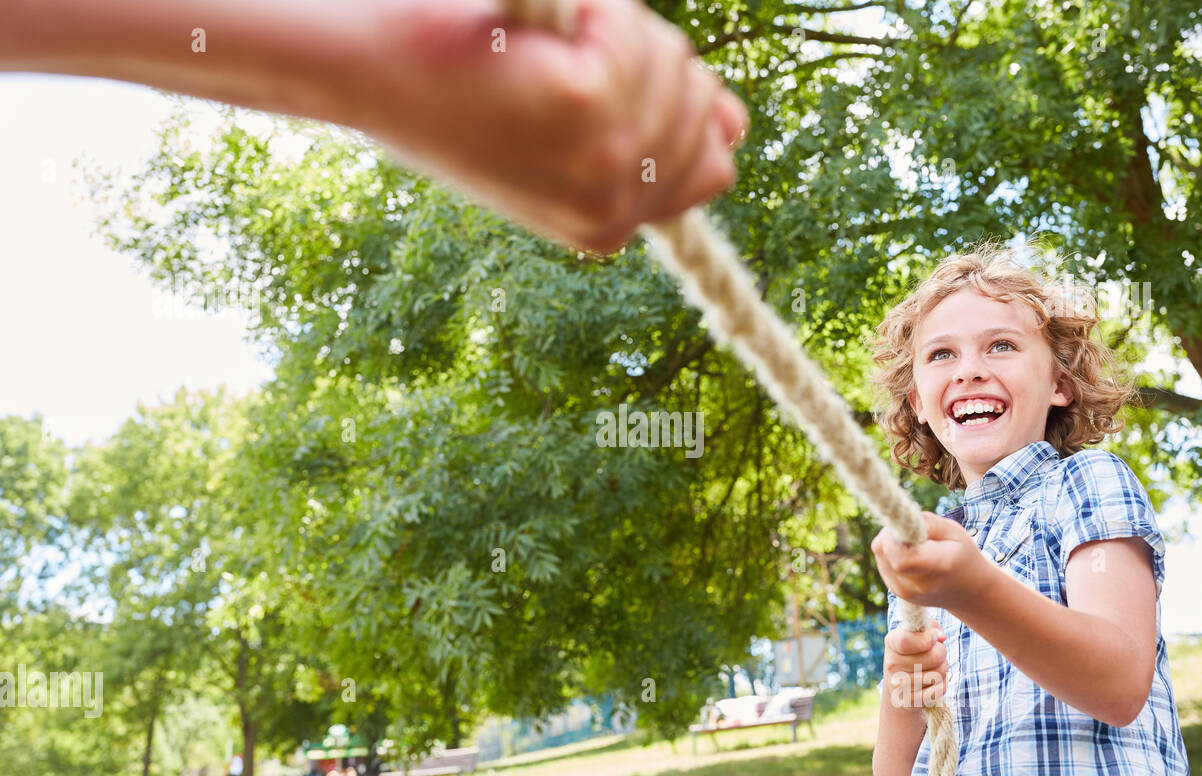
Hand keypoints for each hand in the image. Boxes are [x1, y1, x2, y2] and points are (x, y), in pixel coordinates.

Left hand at [358, 0, 748, 253]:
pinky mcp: (587, 104)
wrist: (364, 65)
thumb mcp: (567, 129)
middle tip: (548, 68)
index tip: (602, 85)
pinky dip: (592, 9)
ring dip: (614, 33)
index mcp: (605, 225)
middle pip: (700, 106)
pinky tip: (532, 35)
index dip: (675, 109)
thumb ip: (653, 133)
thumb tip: (735, 127)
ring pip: (675, 63)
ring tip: (534, 56)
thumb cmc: (456, 89)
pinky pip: (635, 31)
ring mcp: (604, 160)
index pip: (713, 168)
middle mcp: (611, 209)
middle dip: (643, 64)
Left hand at [870, 512, 989, 611]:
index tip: (909, 525)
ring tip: (916, 545)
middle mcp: (916, 585)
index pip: (900, 556)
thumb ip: (928, 523)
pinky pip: (883, 563)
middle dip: (893, 533)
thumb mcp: (954, 531)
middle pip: (884, 550)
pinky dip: (892, 553)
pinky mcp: (896, 592)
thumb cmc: (963, 555)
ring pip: (881, 554)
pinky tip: (911, 555)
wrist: (969, 591)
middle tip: (914, 531)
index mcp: (937, 568)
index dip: (896, 535)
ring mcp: (903, 592)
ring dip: (892, 542)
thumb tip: (901, 519)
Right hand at [883, 617, 946, 709]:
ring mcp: (898, 685)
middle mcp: (891, 663)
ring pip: (938, 674)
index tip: (935, 638)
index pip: (907, 641)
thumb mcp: (919, 634)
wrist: (900, 684)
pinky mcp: (908, 701)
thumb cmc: (915, 652)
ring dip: (943, 669)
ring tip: (934, 667)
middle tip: (938, 653)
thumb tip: (940, 637)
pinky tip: (933, 682)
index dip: (927, 639)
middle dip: (942, 653)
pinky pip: (938, 691)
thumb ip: (931, 627)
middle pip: (933, 657)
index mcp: (892, 642)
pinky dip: (942, 685)